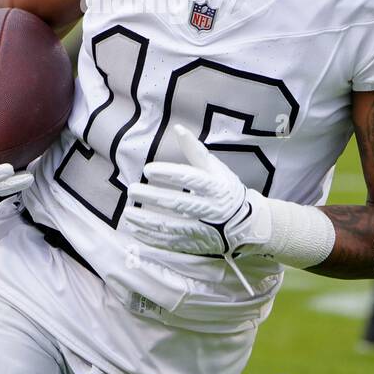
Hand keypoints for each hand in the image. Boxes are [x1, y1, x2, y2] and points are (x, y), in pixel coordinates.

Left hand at [124, 125, 272, 294]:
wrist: (246, 223)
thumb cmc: (226, 189)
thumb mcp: (215, 168)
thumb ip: (194, 150)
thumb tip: (178, 128)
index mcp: (216, 187)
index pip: (190, 178)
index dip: (169, 174)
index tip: (148, 169)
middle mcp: (210, 209)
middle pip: (178, 203)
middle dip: (153, 197)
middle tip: (132, 189)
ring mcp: (203, 230)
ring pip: (172, 226)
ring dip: (147, 221)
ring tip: (128, 212)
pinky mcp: (195, 244)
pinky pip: (170, 242)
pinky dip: (151, 237)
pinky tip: (135, 228)